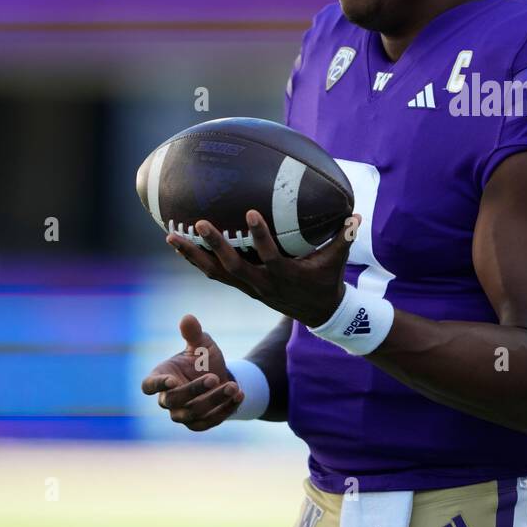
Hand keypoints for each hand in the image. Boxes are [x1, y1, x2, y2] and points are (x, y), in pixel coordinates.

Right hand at [140, 314, 243, 430]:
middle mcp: (167, 399)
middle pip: (172, 401)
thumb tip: (188, 317)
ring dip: (214, 401)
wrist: (219, 376)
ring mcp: (181, 414)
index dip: (157, 385)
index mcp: (161, 377)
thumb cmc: (202, 359)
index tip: (172, 380)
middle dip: (193, 390)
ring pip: (192, 414)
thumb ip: (193, 334)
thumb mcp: (201, 344)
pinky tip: (239, 395)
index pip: (148, 386)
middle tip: (213, 377)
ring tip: (233, 386)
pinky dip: (225, 410)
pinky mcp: (198, 423)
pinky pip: (208, 422)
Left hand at [167, 211, 361, 327]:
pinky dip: (197, 261)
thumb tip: (356, 214)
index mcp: (284, 275)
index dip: (260, 238)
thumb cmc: (327, 281)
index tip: (251, 213)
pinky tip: (179, 245)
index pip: (270, 256)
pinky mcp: (242, 287)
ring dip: (193, 256)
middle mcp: (262, 284)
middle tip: (199, 222)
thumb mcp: (337, 262)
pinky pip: (215, 274)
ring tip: (170, 236)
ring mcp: (249, 288)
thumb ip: (345, 238)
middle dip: (215, 245)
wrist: (318, 312)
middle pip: (233, 266)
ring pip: (216, 273)